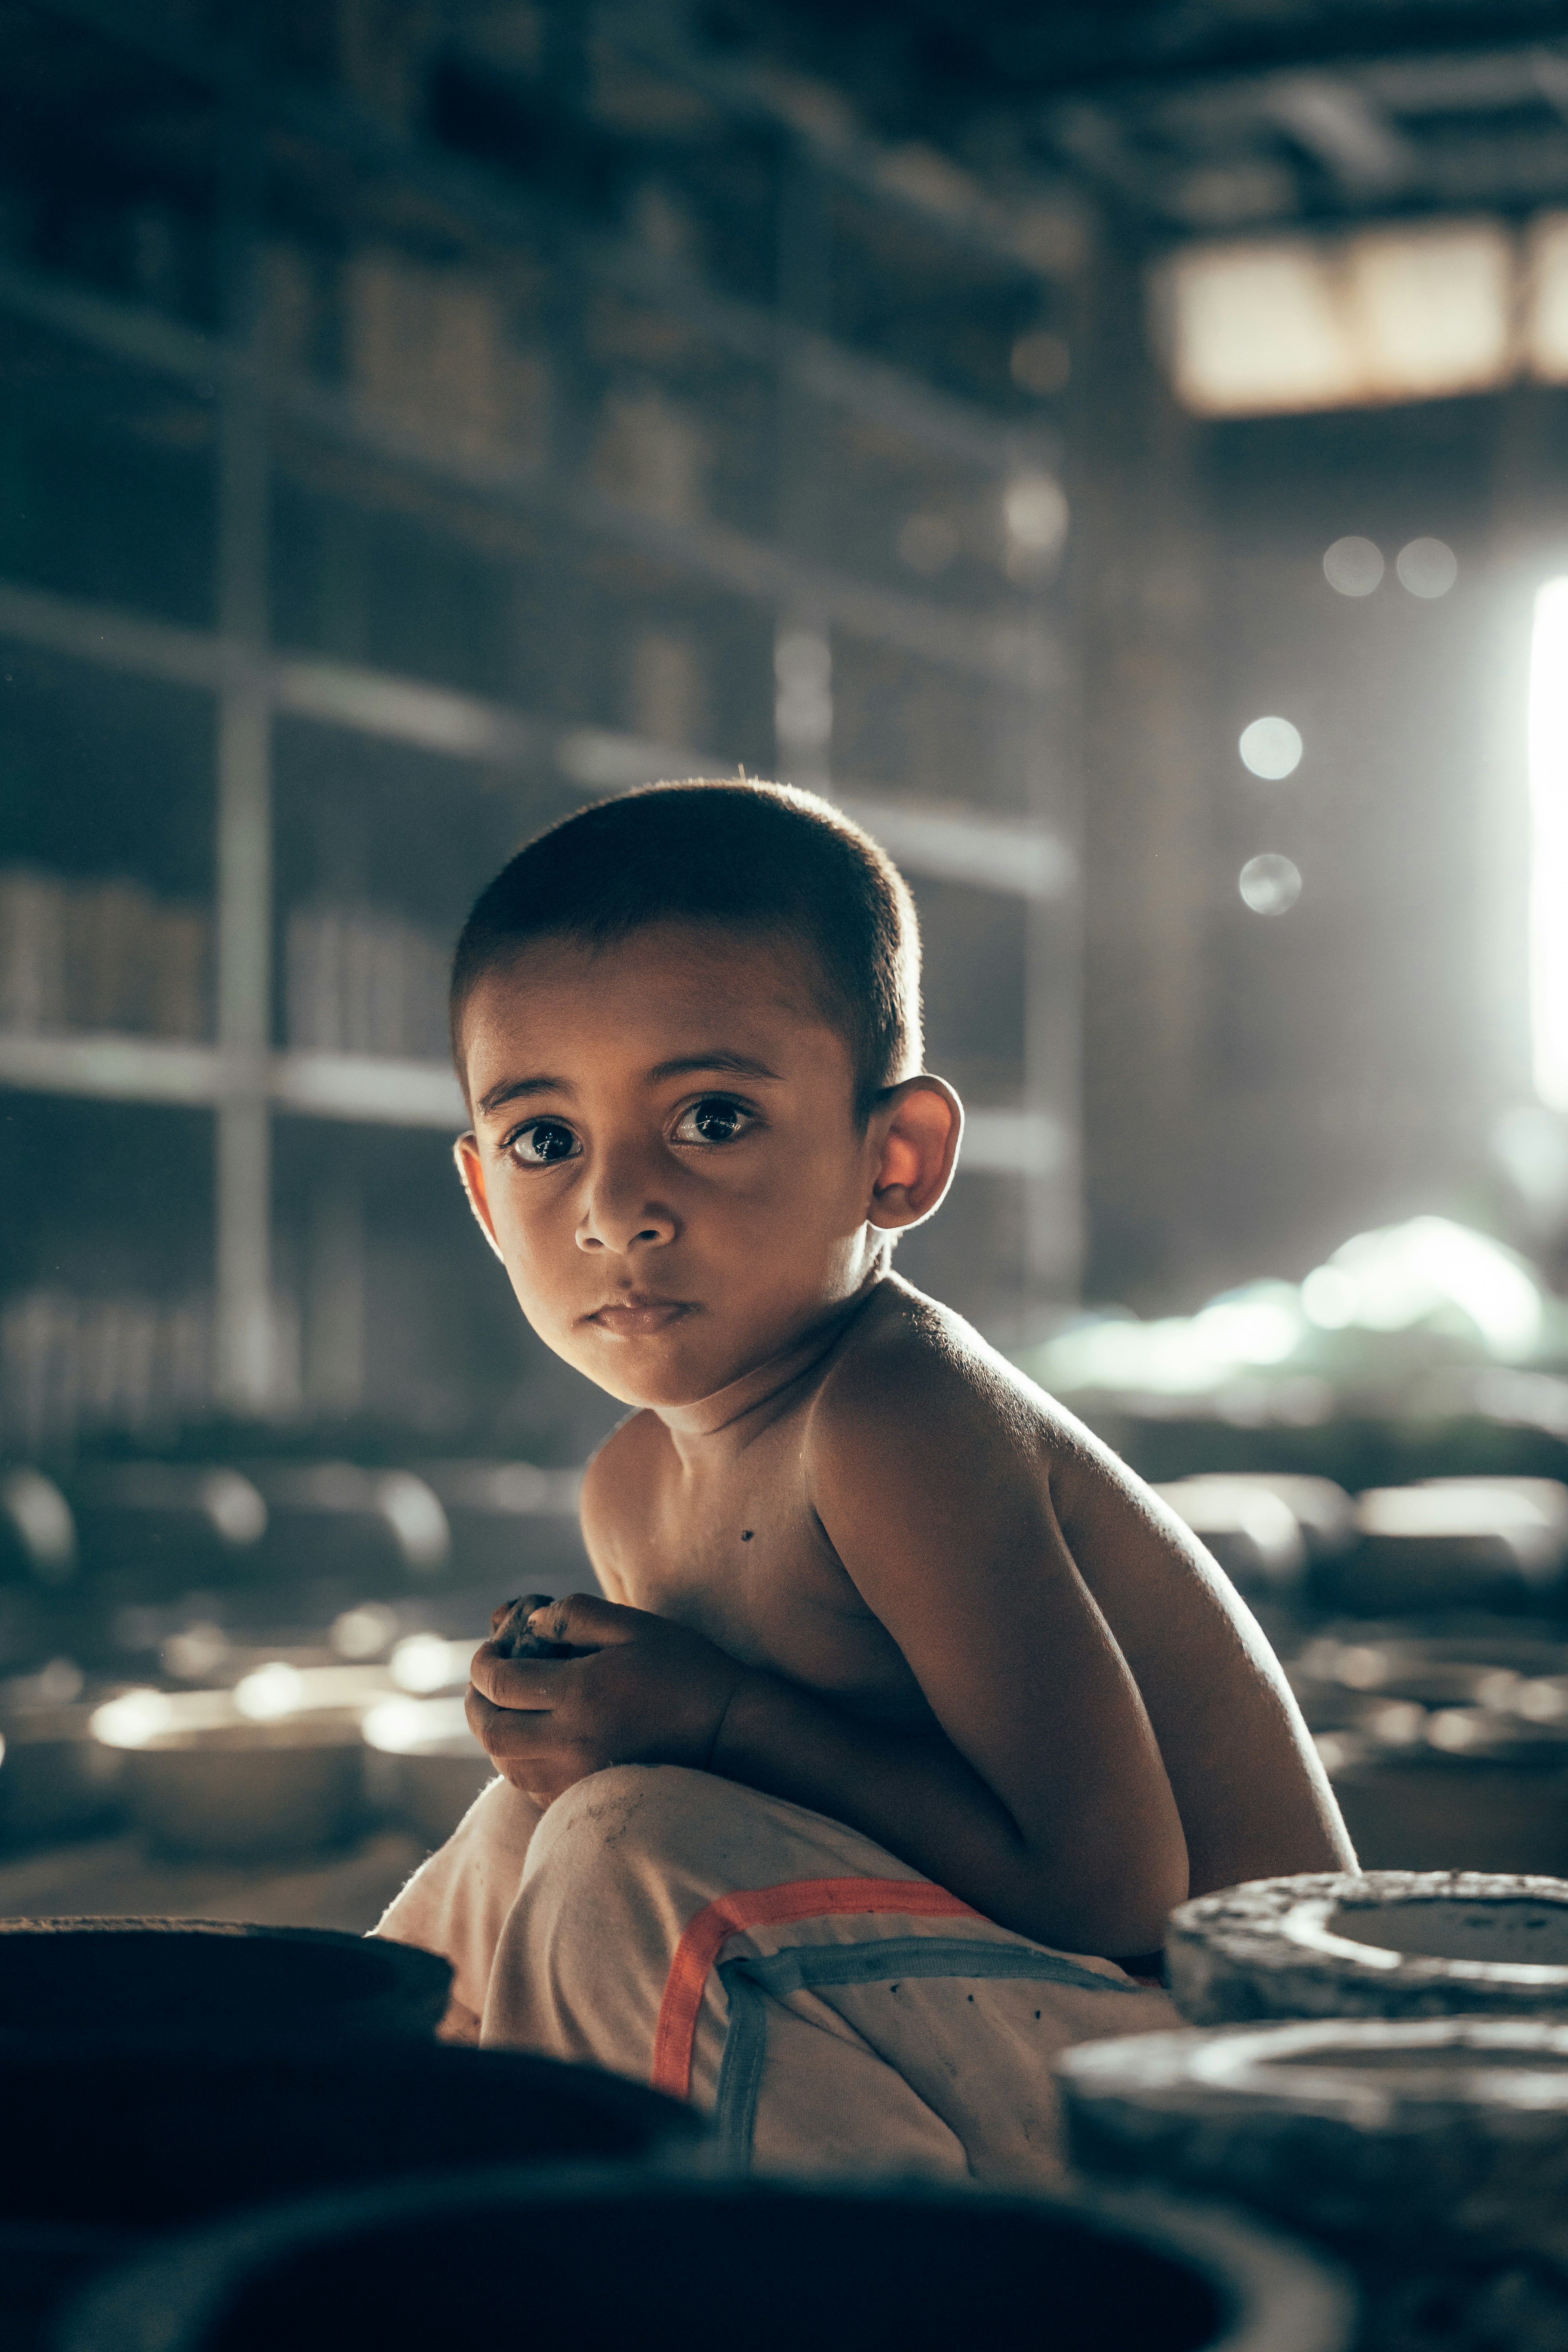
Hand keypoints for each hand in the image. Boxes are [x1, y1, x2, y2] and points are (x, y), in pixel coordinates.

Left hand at [465, 1592, 746, 1804]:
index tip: (489, 1650)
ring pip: (506, 1765)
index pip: (501, 1683)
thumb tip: (531, 1620)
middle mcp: (571, 1743)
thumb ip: (577, 1614)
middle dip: (477, 1703)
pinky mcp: (587, 1799)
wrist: (728, 1732)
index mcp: (580, 1694)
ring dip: (494, 1734)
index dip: (483, 1664)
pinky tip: (531, 1739)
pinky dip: (518, 1762)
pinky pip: (531, 1788)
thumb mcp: (634, 1624)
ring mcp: (577, 1778)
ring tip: (502, 1708)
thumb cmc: (684, 1669)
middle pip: (493, 1731)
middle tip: (482, 1682)